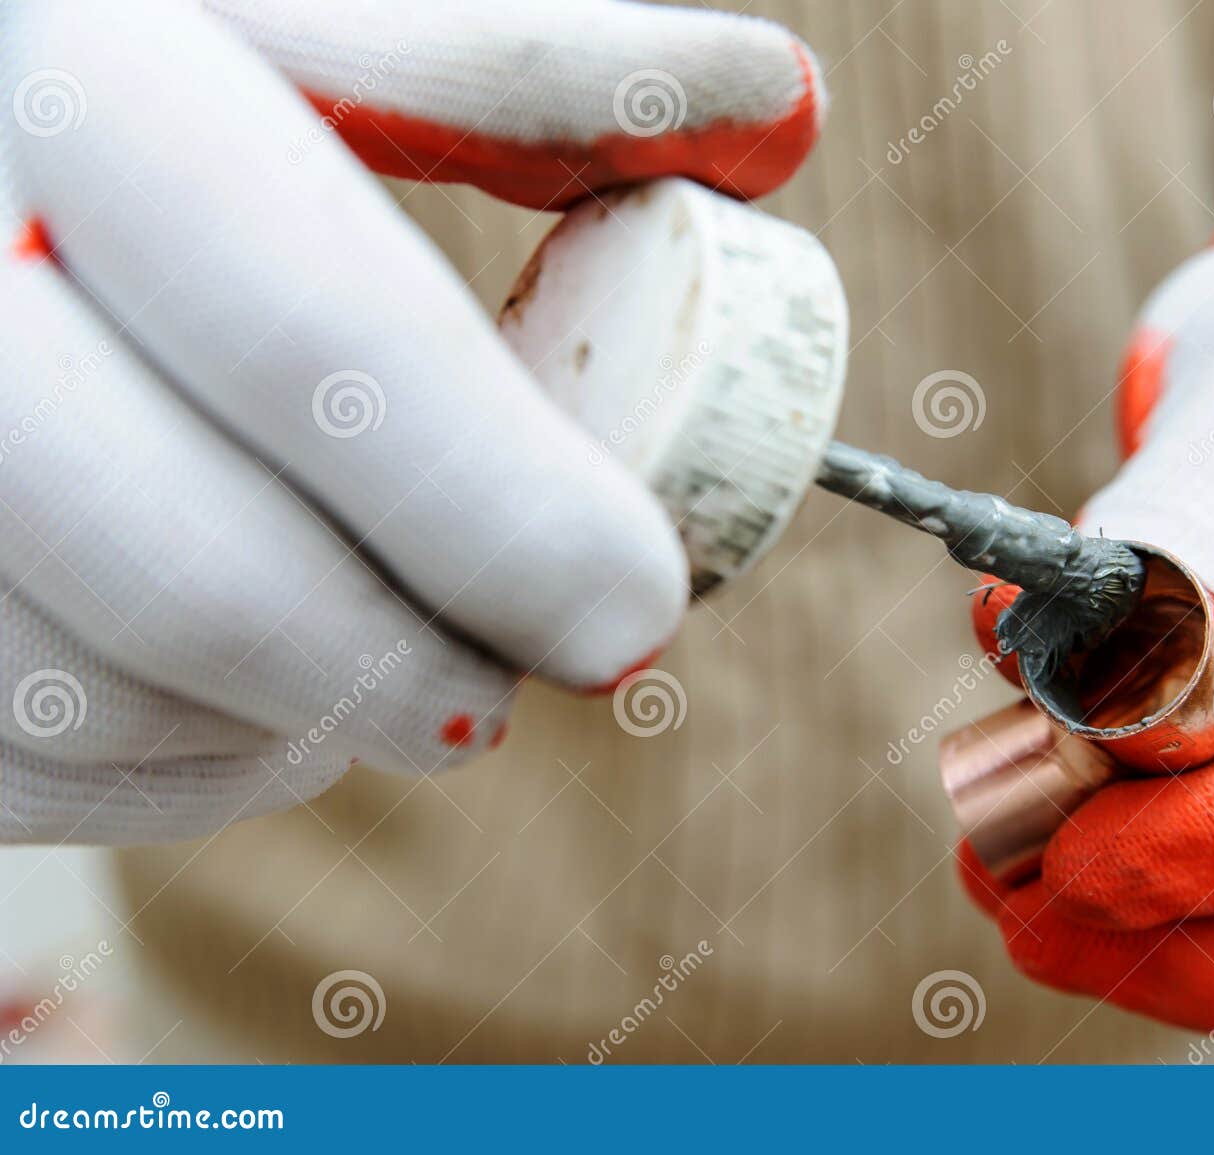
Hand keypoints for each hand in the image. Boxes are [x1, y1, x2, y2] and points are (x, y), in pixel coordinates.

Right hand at [0, 0, 821, 841]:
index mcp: (83, 72)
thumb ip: (517, 70)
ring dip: (301, 713)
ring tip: (409, 670)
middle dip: (401, 654)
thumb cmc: (157, 94)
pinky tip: (266, 693)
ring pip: (98, 686)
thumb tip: (774, 108)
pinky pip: (27, 753)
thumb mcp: (304, 20)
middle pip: (185, 557)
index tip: (640, 601)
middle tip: (538, 675)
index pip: (316, 330)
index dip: (500, 502)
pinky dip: (182, 758)